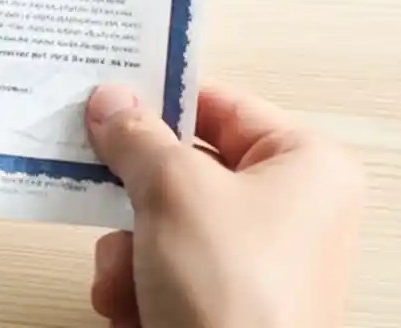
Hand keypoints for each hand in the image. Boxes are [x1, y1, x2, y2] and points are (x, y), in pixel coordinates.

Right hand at [86, 84, 363, 327]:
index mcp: (307, 166)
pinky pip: (165, 270)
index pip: (223, 104)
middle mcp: (291, 210)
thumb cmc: (234, 292)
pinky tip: (136, 311)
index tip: (106, 94)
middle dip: (134, 195)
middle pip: (185, 169)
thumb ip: (137, 137)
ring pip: (163, 224)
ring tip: (130, 280)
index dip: (161, 98)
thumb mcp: (175, 192)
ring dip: (129, 252)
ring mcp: (259, 262)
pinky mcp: (227, 304)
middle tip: (93, 181)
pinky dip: (138, 288)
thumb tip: (109, 99)